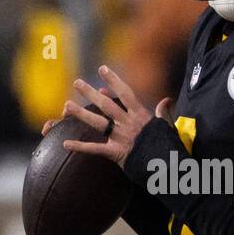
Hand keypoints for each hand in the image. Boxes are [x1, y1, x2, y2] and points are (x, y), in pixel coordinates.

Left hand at [58, 65, 173, 167]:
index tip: (102, 69)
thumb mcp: (167, 125)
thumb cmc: (166, 145)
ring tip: (67, 105)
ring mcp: (120, 137)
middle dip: (91, 93)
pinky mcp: (115, 152)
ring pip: (98, 122)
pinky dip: (80, 147)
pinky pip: (95, 149)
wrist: (165, 165)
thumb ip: (164, 111)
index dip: (113, 80)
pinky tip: (66, 144)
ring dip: (81, 113)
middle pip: (106, 105)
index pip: (125, 93)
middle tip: (77, 83)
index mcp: (140, 115)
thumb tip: (167, 99)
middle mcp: (127, 123)